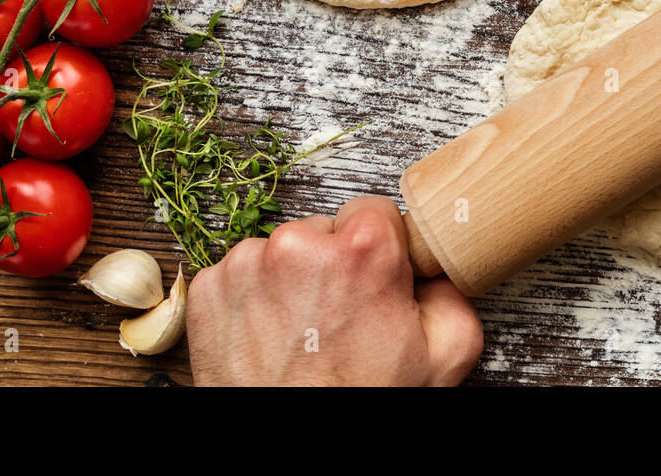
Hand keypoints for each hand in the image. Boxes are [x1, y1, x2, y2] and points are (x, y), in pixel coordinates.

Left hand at [185, 195, 483, 385]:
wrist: (291, 451)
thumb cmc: (359, 403)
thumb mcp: (445, 354)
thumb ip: (451, 291)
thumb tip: (434, 267)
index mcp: (360, 249)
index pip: (374, 210)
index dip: (378, 250)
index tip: (373, 281)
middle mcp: (297, 244)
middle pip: (325, 229)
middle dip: (333, 265)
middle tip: (339, 319)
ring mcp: (246, 264)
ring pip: (281, 251)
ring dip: (292, 281)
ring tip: (302, 335)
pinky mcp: (209, 288)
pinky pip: (242, 275)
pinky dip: (255, 299)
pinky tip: (272, 337)